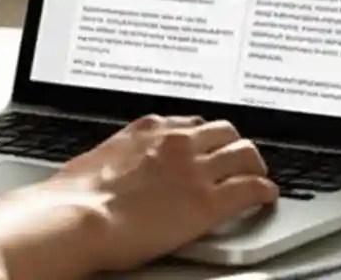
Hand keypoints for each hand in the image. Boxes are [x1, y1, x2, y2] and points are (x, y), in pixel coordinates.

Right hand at [0, 115, 277, 277]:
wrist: (74, 217)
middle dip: (233, 145)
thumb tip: (118, 169)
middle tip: (237, 160)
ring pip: (245, 153)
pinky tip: (266, 196)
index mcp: (149, 130)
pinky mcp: (209, 202)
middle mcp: (177, 142)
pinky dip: (265, 190)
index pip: (191, 122)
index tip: (207, 144)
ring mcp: (196, 169)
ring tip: (257, 176)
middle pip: (224, 131)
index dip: (204, 136)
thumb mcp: (99, 160)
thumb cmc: (73, 198)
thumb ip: (121, 157)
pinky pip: (253, 187)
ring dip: (253, 164)